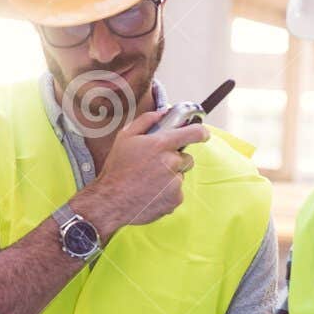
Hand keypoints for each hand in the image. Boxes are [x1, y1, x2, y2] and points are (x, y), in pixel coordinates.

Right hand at [74, 108, 208, 236]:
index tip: (202, 134)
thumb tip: (163, 113)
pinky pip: (177, 192)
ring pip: (180, 176)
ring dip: (170, 177)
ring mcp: (175, 182)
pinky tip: (151, 193)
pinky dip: (167, 193)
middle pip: (186, 158)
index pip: (194, 132)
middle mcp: (171, 162)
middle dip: (175, 160)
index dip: (201, 132)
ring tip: (149, 181)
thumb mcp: (125, 137)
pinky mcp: (175, 199)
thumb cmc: (116, 169)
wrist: (110, 201)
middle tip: (156, 165)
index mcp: (161, 144)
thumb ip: (146, 121)